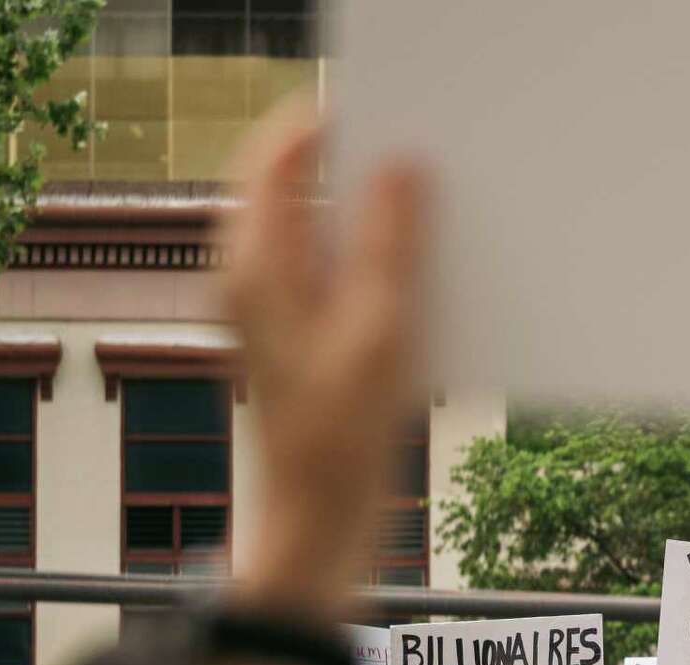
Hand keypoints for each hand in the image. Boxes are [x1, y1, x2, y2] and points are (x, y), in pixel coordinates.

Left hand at [220, 102, 428, 622]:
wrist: (321, 523)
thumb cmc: (336, 441)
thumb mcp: (375, 331)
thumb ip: (386, 244)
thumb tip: (401, 170)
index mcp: (254, 267)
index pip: (275, 158)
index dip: (328, 125)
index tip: (391, 117)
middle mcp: (256, 280)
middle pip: (305, 190)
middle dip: (365, 173)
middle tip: (426, 167)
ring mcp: (280, 311)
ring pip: (330, 234)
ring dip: (382, 225)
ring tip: (435, 227)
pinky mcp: (308, 340)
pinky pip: (346, 277)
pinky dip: (384, 269)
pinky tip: (429, 288)